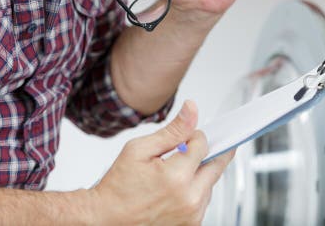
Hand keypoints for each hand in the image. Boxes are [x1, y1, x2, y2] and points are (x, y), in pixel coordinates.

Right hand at [90, 101, 233, 224]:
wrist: (107, 219)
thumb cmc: (119, 186)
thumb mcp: (139, 149)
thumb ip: (172, 130)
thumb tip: (192, 110)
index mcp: (177, 177)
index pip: (203, 144)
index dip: (194, 135)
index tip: (185, 136)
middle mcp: (190, 199)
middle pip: (217, 165)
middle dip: (209, 152)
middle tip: (196, 146)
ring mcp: (193, 215)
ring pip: (211, 184)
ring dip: (201, 173)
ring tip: (177, 170)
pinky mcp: (192, 225)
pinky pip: (203, 201)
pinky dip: (195, 190)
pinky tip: (177, 187)